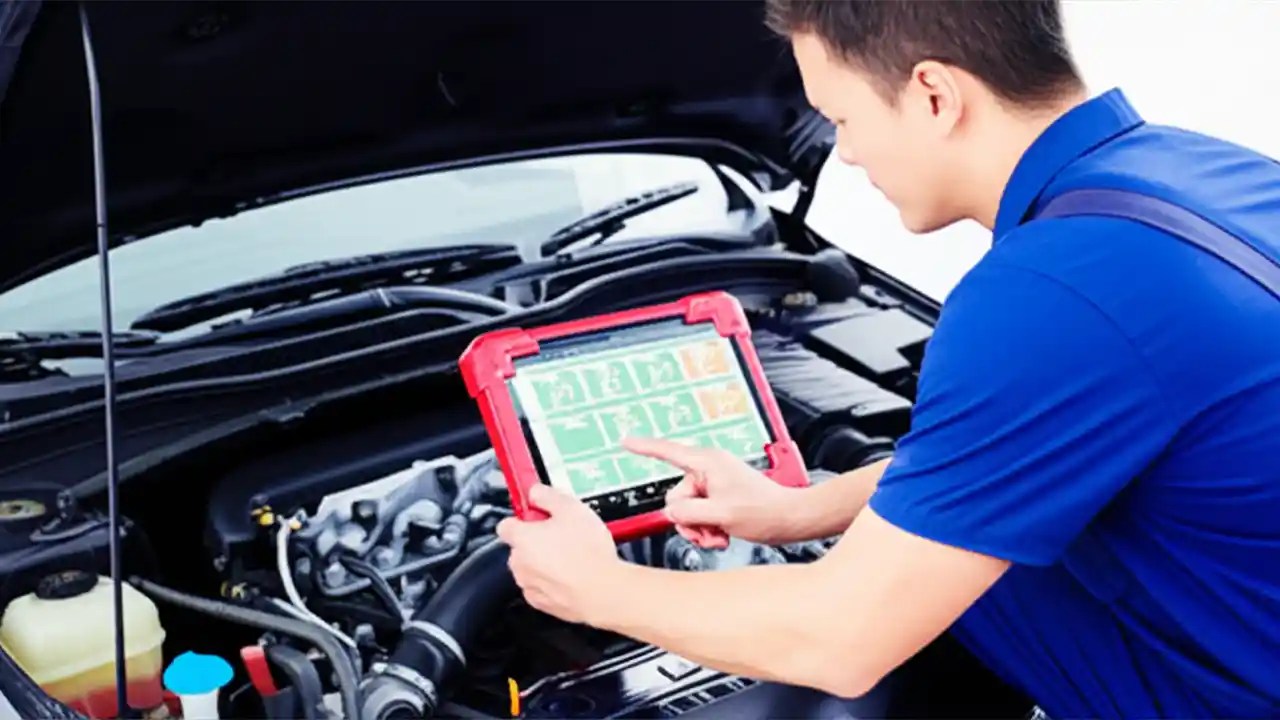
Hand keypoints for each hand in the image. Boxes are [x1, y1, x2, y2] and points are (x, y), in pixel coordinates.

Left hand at [495, 484, 619, 623]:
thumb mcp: (571, 509)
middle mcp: (519, 563)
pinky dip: (552, 582)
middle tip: (562, 534)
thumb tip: (536, 492)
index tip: (538, 516)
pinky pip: (541, 587)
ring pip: (530, 568)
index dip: (522, 519)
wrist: (602, 591)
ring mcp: (529, 585)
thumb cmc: (588, 553)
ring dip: (544, 562)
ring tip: (573, 556)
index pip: (506, 525)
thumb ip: (548, 497)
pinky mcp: (542, 604)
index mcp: (522, 538)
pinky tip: (573, 575)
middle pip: (520, 547)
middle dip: (537, 540)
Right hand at [621, 437, 796, 548]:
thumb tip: (671, 513)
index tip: (624, 442)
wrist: (790, 519)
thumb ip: (689, 513)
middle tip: (709, 530)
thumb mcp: (721, 515)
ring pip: (687, 511)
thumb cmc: (765, 511)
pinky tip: (723, 536)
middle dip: (689, 520)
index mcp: (708, 463)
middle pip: (676, 497)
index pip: (668, 452)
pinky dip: (707, 530)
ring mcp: (715, 485)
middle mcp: (709, 471)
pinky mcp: (720, 499)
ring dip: (699, 529)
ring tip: (719, 535)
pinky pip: (699, 516)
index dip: (644, 448)